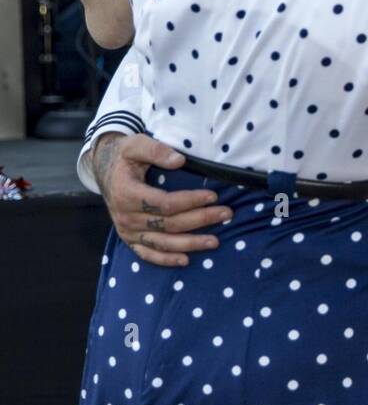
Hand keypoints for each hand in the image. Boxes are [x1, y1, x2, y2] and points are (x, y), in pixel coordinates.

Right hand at [91, 134, 232, 267]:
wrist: (104, 171)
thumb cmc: (124, 157)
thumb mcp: (135, 144)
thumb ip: (156, 150)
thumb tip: (180, 160)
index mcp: (127, 193)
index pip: (164, 203)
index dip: (190, 201)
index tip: (213, 196)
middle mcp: (126, 216)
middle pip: (168, 224)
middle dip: (200, 220)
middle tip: (225, 214)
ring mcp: (127, 231)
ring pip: (162, 242)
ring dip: (190, 244)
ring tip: (214, 241)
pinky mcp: (129, 239)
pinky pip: (147, 254)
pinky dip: (166, 259)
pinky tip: (185, 260)